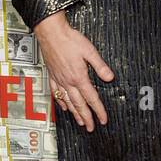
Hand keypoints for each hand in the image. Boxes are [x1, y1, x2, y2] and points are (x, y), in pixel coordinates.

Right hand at [34, 10, 114, 130]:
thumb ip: (100, 66)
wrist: (51, 33)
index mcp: (79, 77)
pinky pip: (56, 93)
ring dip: (74, 114)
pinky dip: (60, 102)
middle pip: (79, 104)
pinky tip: (63, 107)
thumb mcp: (90, 51)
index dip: (99, 110)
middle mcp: (68, 81)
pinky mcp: (52, 75)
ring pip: (67, 101)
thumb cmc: (69, 40)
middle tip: (91, 127)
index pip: (92, 98)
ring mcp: (59, 79)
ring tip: (80, 122)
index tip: (103, 119)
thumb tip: (110, 77)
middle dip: (86, 117)